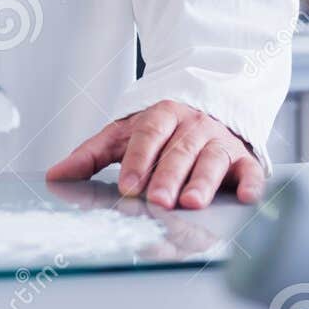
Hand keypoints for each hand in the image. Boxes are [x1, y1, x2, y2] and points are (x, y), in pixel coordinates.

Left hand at [46, 100, 263, 208]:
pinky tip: (247, 198)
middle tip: (158, 200)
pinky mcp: (244, 159)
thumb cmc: (162, 129)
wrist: (209, 105)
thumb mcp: (123, 134)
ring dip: (203, 181)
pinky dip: (252, 184)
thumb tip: (56, 175)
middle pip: (179, 151)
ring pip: (212, 160)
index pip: (148, 135)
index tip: (128, 185)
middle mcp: (193, 126)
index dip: (138, 160)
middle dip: (168, 176)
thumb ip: (91, 155)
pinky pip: (250, 170)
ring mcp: (220, 141)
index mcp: (162, 115)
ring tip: (192, 203)